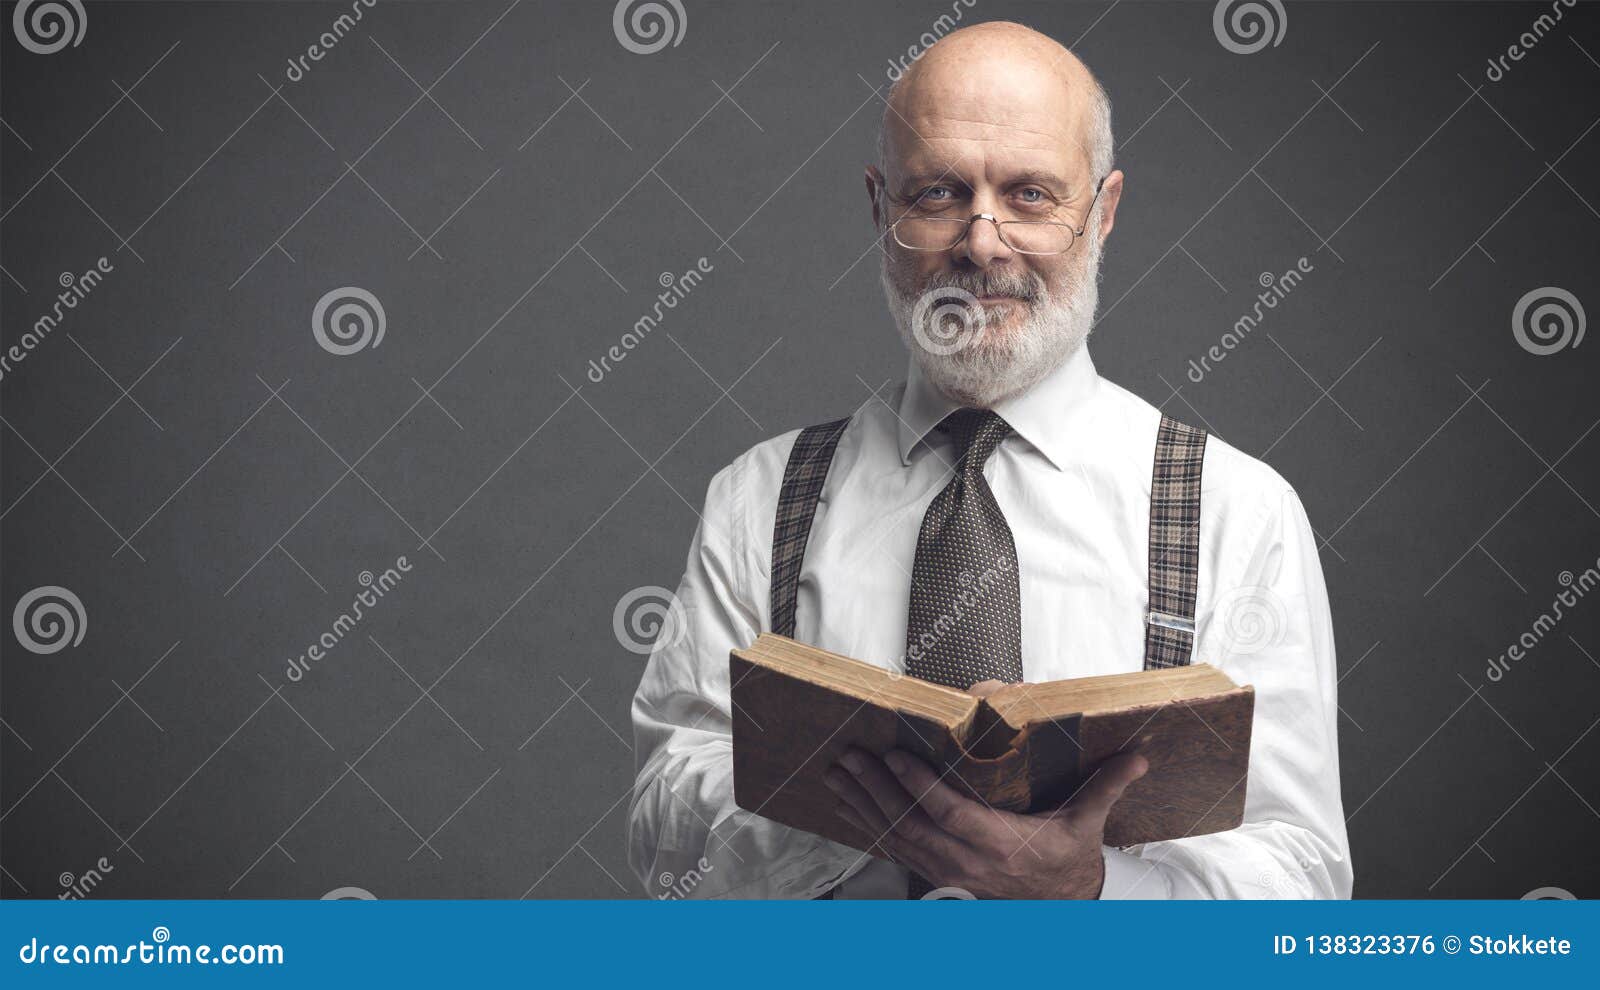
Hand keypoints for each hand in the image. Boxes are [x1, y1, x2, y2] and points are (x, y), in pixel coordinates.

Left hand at [823, 743, 1147, 898]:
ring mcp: (947, 871)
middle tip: (848, 757)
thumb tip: (1137, 756)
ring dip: (862, 805)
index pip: (948, 811)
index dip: (918, 785)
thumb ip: (1106, 786)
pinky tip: (847, 803)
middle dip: (875, 789)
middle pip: (910, 824)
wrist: (1061, 904)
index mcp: (1000, 842)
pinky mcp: (936, 873)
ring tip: (835, 774)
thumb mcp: (1087, 822)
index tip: (893, 755)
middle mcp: (966, 860)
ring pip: (896, 837)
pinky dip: (867, 824)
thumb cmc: (1068, 856)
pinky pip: (895, 849)